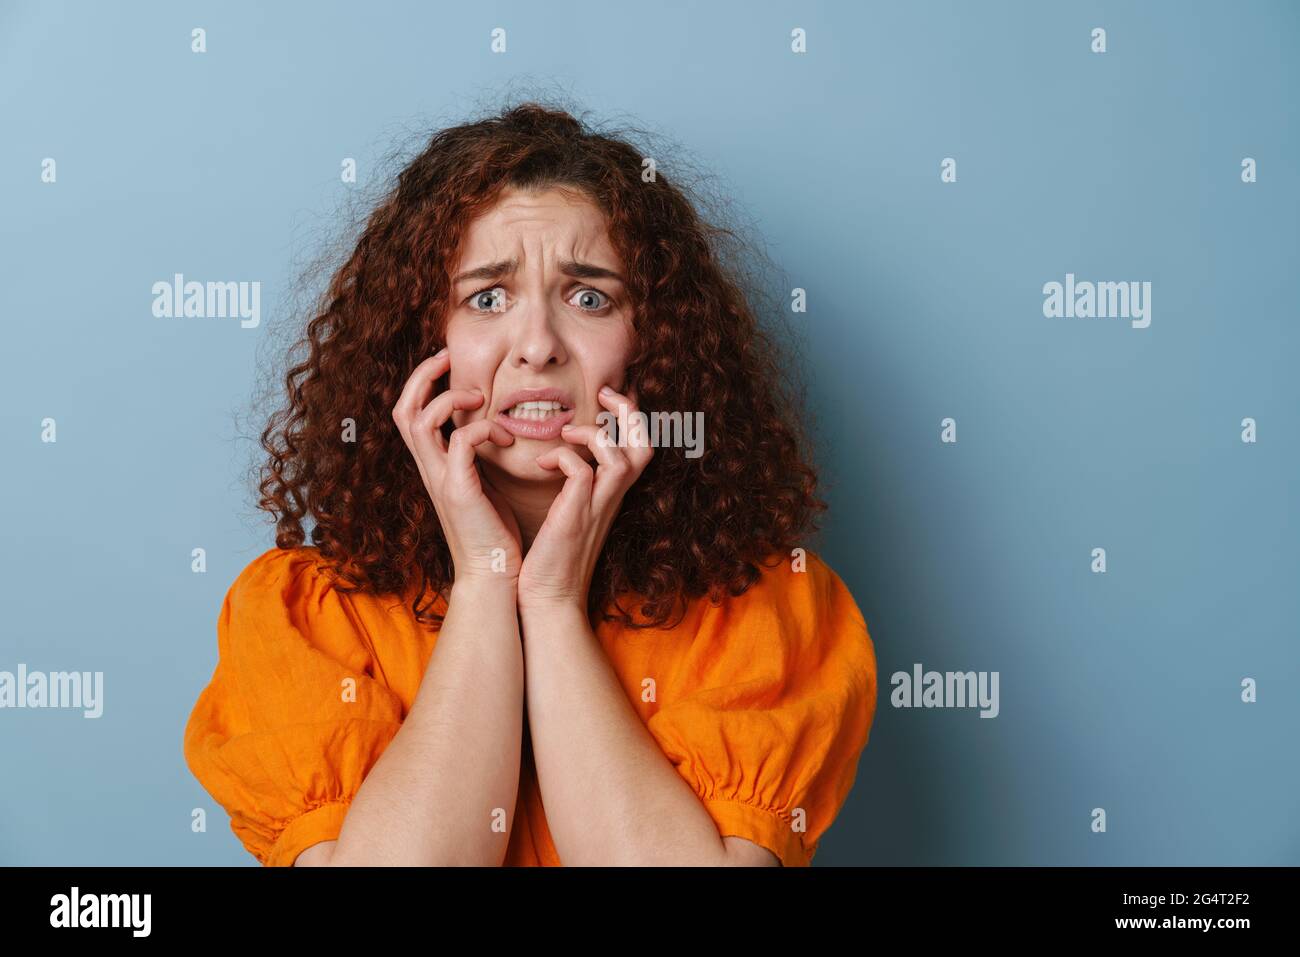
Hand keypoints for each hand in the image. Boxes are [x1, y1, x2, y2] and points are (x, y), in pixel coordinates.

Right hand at [391, 349, 523, 584]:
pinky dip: (484, 427)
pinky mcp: (459, 490)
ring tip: (481, 397)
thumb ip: (480, 458)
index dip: (422, 383)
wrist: (494, 576)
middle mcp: (429, 470)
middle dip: (422, 376)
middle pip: (402, 409)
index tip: (448, 364)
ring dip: (450, 397)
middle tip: (447, 356)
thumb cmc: (496, 534)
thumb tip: (495, 429)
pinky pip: (462, 440)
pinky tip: (508, 436)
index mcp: (434, 466)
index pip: (410, 414)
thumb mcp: (485, 486)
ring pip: (420, 419)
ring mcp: (440, 479)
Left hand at [518, 384, 654, 611]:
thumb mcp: (571, 512)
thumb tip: (562, 457)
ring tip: (564, 430)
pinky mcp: (577, 515)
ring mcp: (598, 507)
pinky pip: (581, 470)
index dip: (632, 418)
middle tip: (603, 393)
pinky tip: (540, 465)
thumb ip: (575, 485)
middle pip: (645, 445)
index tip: (605, 400)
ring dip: (593, 432)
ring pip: (622, 455)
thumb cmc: (552, 557)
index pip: (641, 447)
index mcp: (613, 494)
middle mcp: (613, 498)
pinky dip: (562, 456)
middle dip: (630, 411)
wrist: (548, 598)